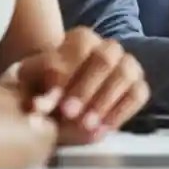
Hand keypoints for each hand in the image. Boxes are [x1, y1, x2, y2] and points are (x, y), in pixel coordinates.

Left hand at [2, 27, 149, 144]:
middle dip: (86, 87)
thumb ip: (33, 90)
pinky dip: (121, 112)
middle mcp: (109, 48)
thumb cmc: (43, 87)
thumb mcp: (30, 85)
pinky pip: (138, 95)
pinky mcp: (138, 87)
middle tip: (68, 113)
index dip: (67, 71)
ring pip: (125, 74)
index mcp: (81, 40)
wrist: (59, 100)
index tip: (52, 98)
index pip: (81, 45)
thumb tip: (39, 105)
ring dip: (105, 101)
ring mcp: (127, 66)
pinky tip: (102, 129)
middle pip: (105, 58)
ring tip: (86, 125)